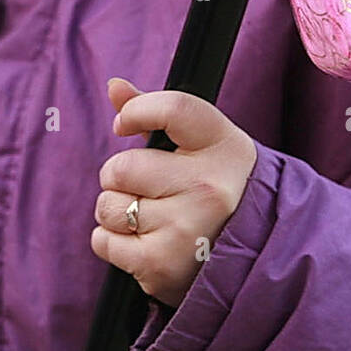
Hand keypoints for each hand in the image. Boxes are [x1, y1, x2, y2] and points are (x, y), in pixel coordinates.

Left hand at [91, 78, 257, 310]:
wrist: (247, 252)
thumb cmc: (213, 185)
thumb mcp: (200, 143)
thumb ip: (154, 111)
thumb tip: (114, 86)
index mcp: (221, 146)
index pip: (171, 108)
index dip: (136, 111)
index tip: (125, 124)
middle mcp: (208, 187)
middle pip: (122, 167)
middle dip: (120, 177)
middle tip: (148, 186)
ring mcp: (185, 228)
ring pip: (107, 206)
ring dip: (115, 210)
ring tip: (147, 215)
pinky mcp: (161, 265)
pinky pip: (103, 241)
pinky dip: (111, 241)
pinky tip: (142, 241)